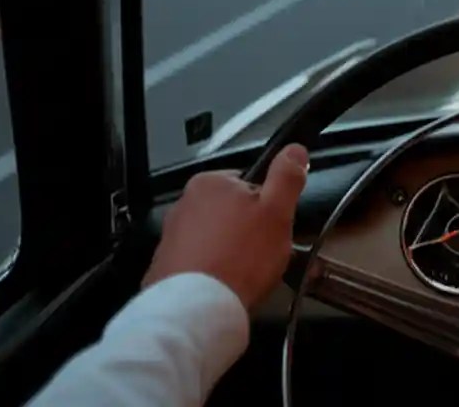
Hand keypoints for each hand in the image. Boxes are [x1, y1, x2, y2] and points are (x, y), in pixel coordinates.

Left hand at [143, 144, 308, 309]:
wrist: (195, 308)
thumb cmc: (240, 257)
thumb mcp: (277, 212)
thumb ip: (286, 177)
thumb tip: (295, 149)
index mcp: (209, 182)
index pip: (249, 185)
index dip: (268, 208)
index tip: (274, 230)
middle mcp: (183, 203)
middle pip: (230, 213)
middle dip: (248, 233)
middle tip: (263, 258)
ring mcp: (170, 236)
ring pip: (215, 240)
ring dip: (230, 254)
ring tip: (244, 278)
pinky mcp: (164, 266)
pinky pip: (197, 263)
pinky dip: (211, 272)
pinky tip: (223, 287)